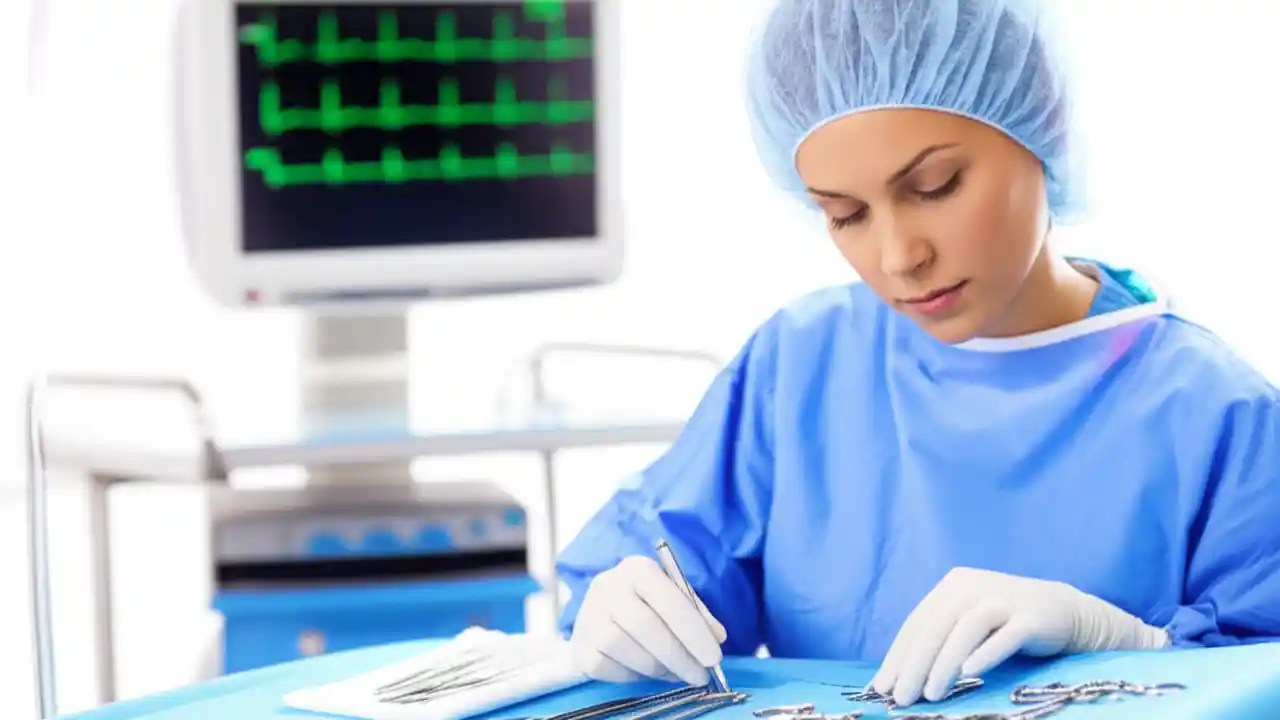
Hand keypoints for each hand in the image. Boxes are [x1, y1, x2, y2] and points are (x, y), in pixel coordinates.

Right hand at [569, 555, 727, 685]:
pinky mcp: (580, 647)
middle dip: (680, 656)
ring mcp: (589, 617)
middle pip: (647, 628)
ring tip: (676, 672)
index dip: (694, 632)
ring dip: (660, 668)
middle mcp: (608, 587)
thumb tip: (716, 637)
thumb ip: (696, 614)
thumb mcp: (672, 597)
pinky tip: (645, 671)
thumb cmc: (644, 603)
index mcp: (636, 569)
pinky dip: (634, 676)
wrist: (599, 614)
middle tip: (700, 675)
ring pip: (629, 651)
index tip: (714, 657)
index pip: (669, 601)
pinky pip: (611, 670)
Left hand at [871, 567, 1168, 706]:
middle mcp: (973, 586)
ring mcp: (1003, 599)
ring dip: (944, 663)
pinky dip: (985, 653)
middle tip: (900, 697)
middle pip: (936, 626)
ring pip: (966, 629)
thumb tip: (899, 677)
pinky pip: (1004, 636)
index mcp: (953, 586)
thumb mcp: (967, 624)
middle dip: (914, 665)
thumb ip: (939, 640)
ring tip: (930, 694)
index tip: (881, 687)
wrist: (1063, 611)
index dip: (897, 656)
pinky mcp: (1031, 617)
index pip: (917, 623)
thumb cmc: (1004, 624)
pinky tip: (970, 674)